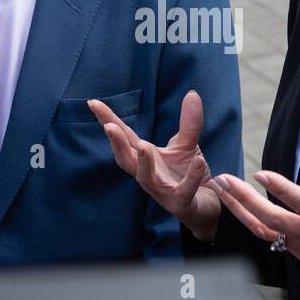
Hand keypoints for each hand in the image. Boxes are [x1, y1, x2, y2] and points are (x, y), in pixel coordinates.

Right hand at [89, 89, 220, 240]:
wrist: (206, 206)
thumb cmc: (188, 174)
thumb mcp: (187, 145)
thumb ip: (188, 122)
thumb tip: (191, 93)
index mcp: (145, 158)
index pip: (125, 137)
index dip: (108, 121)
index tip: (93, 103)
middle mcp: (148, 175)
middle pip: (126, 159)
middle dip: (117, 144)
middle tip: (109, 127)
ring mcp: (162, 191)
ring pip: (147, 179)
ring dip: (144, 163)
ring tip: (144, 146)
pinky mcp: (181, 203)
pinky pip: (185, 190)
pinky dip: (192, 176)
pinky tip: (198, 161)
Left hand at [210, 128, 299, 294]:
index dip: (279, 187)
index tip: (259, 174)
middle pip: (269, 218)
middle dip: (242, 198)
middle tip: (222, 179)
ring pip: (264, 230)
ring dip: (241, 210)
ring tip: (222, 191)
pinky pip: (272, 238)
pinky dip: (254, 222)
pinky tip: (242, 209)